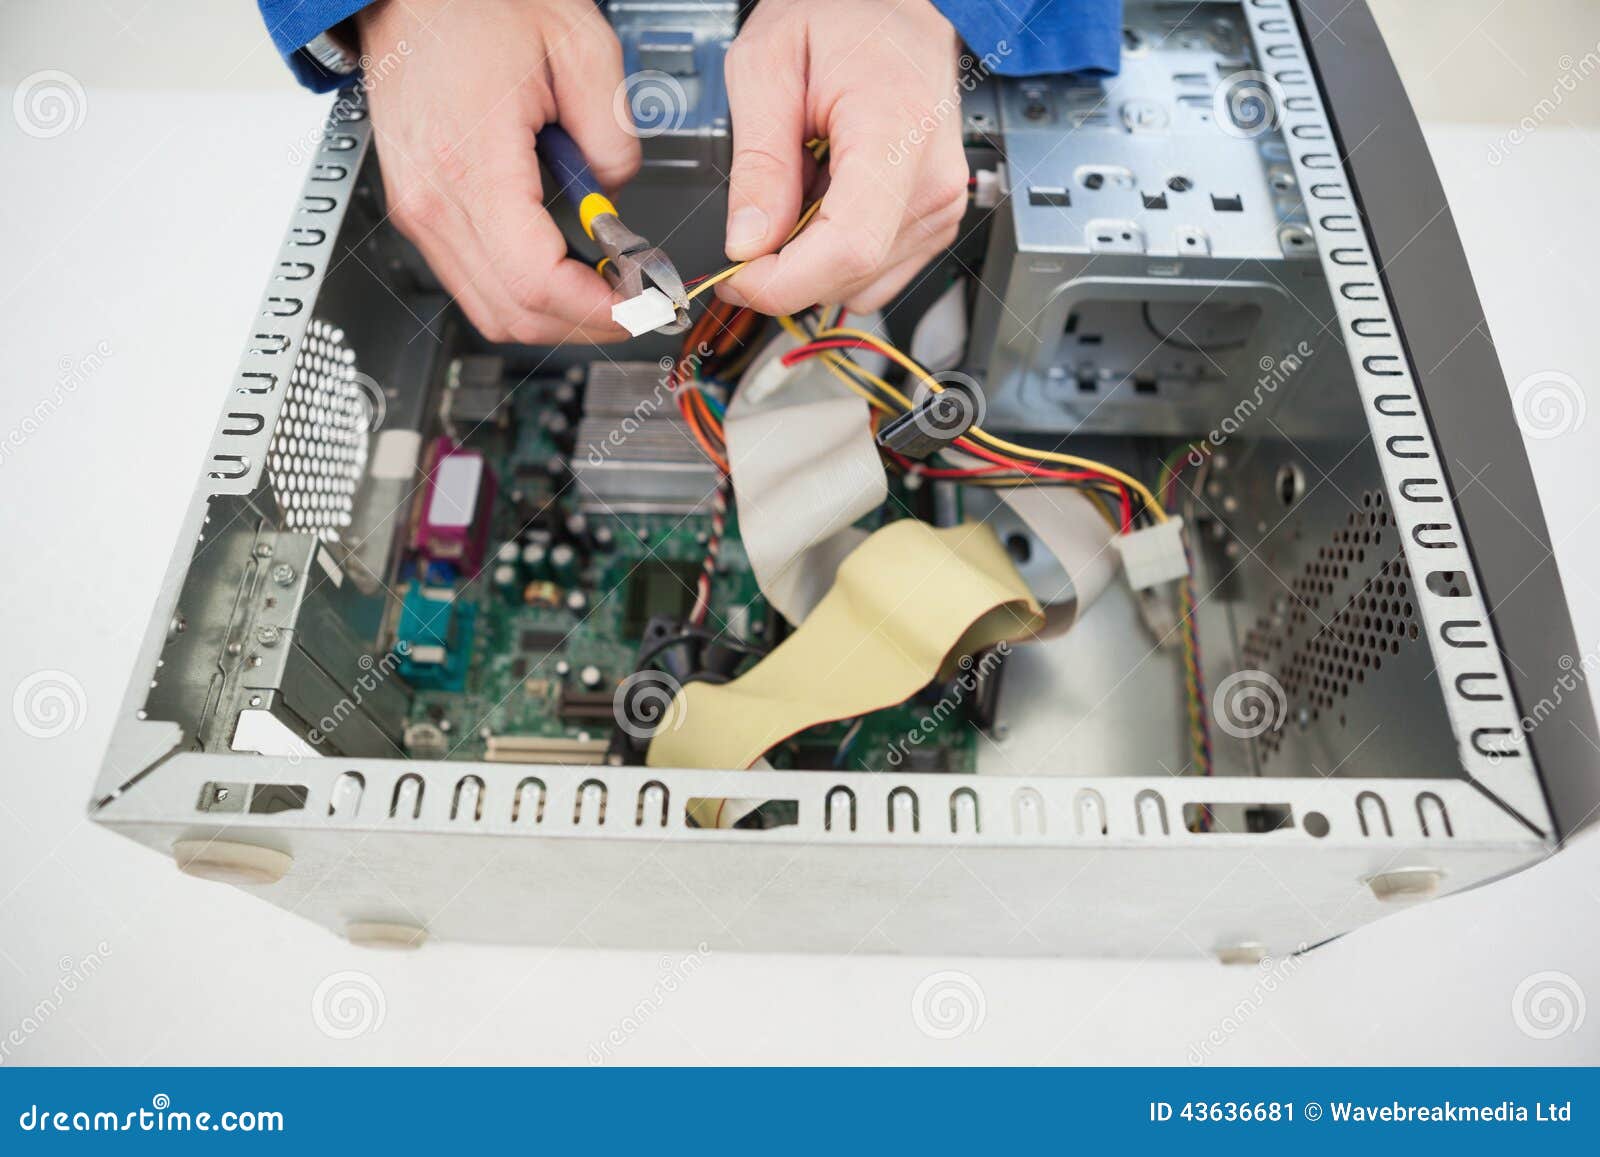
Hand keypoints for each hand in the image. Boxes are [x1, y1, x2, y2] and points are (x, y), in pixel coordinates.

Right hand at [353, 0, 637, 342]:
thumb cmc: (476, 5)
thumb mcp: (580, 48)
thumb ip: (614, 137)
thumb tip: (616, 200)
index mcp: (470, 162)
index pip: (535, 281)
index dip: (598, 309)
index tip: (641, 306)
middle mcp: (433, 199)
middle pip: (513, 313)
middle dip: (585, 323)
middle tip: (637, 308)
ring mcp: (419, 211)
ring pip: (491, 309)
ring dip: (555, 315)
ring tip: (607, 290)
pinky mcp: (419, 211)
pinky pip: (474, 281)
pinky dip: (525, 292)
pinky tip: (565, 269)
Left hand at [716, 0, 967, 315]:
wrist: (893, 3)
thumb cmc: (842, 14)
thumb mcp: (767, 66)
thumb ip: (758, 163)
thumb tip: (747, 244)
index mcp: (896, 135)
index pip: (847, 251)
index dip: (781, 282)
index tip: (735, 276)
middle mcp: (932, 182)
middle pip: (847, 275)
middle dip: (784, 266)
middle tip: (754, 213)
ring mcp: (941, 206)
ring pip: (858, 283)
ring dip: (811, 255)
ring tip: (805, 182)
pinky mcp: (937, 221)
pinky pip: (875, 272)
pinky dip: (836, 250)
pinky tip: (829, 195)